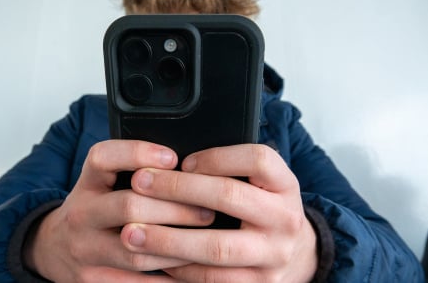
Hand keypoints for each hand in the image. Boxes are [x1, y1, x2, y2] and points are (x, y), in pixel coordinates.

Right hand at [22, 140, 214, 282]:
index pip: (104, 158)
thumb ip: (134, 174)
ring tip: (206, 241)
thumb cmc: (95, 209)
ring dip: (178, 247)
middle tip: (207, 210)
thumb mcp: (102, 184)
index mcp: (87, 183)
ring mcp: (85, 251)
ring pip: (137, 251)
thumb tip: (189, 171)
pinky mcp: (93, 281)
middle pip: (129, 207)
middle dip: (175, 208)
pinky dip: (169, 279)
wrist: (55, 248)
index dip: (138, 153)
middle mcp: (81, 214)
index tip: (173, 158)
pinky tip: (192, 269)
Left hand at [122, 144, 317, 282]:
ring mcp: (273, 256)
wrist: (296, 254)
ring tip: (132, 231)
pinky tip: (154, 256)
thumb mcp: (261, 184)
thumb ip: (230, 171)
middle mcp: (285, 220)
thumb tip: (173, 162)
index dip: (217, 157)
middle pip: (230, 196)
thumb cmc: (264, 209)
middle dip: (178, 188)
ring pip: (216, 247)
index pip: (258, 159)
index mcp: (286, 186)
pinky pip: (211, 278)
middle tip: (140, 182)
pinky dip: (179, 268)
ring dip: (168, 239)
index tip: (182, 161)